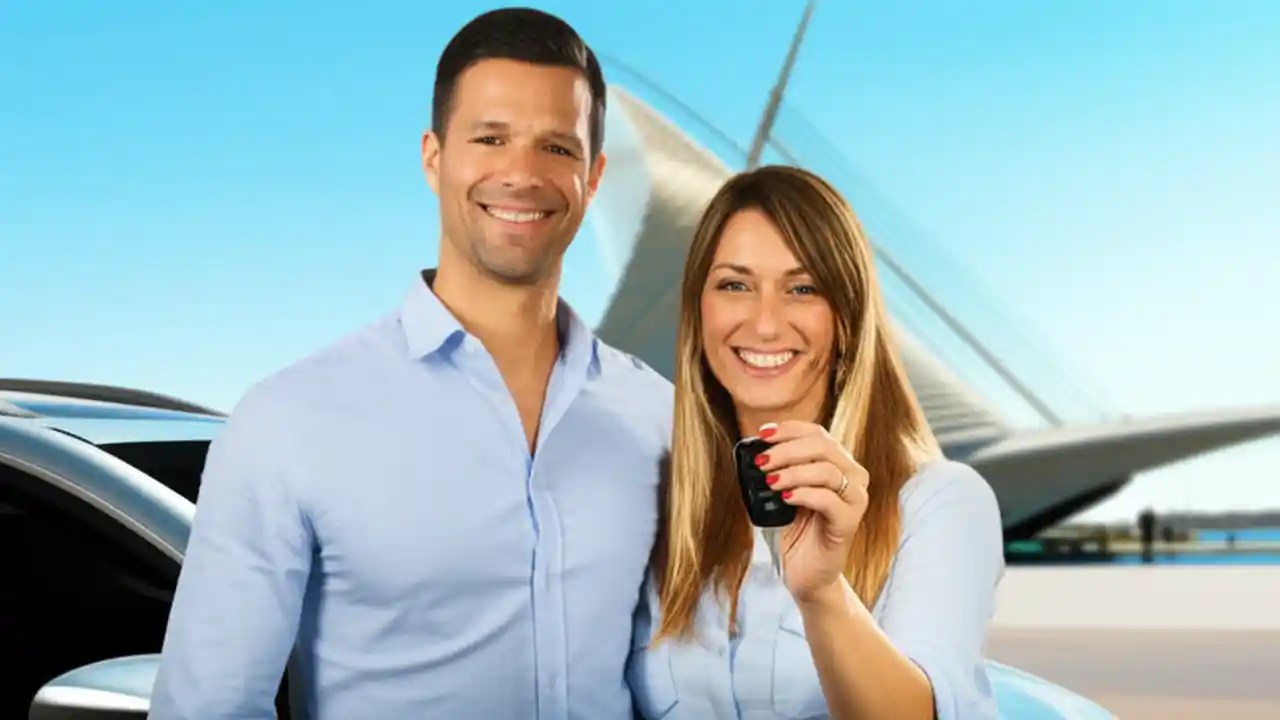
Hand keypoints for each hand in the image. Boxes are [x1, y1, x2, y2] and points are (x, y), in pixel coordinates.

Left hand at [754, 421, 869, 603]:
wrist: (807, 574)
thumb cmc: (797, 532)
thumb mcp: (786, 493)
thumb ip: (780, 470)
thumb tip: (755, 450)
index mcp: (839, 464)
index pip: (818, 433)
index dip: (790, 429)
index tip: (762, 434)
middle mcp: (854, 477)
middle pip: (823, 446)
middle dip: (787, 450)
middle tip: (762, 461)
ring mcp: (855, 500)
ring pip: (827, 470)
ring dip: (793, 472)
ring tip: (770, 481)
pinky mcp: (849, 523)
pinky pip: (829, 500)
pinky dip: (804, 494)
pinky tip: (785, 498)